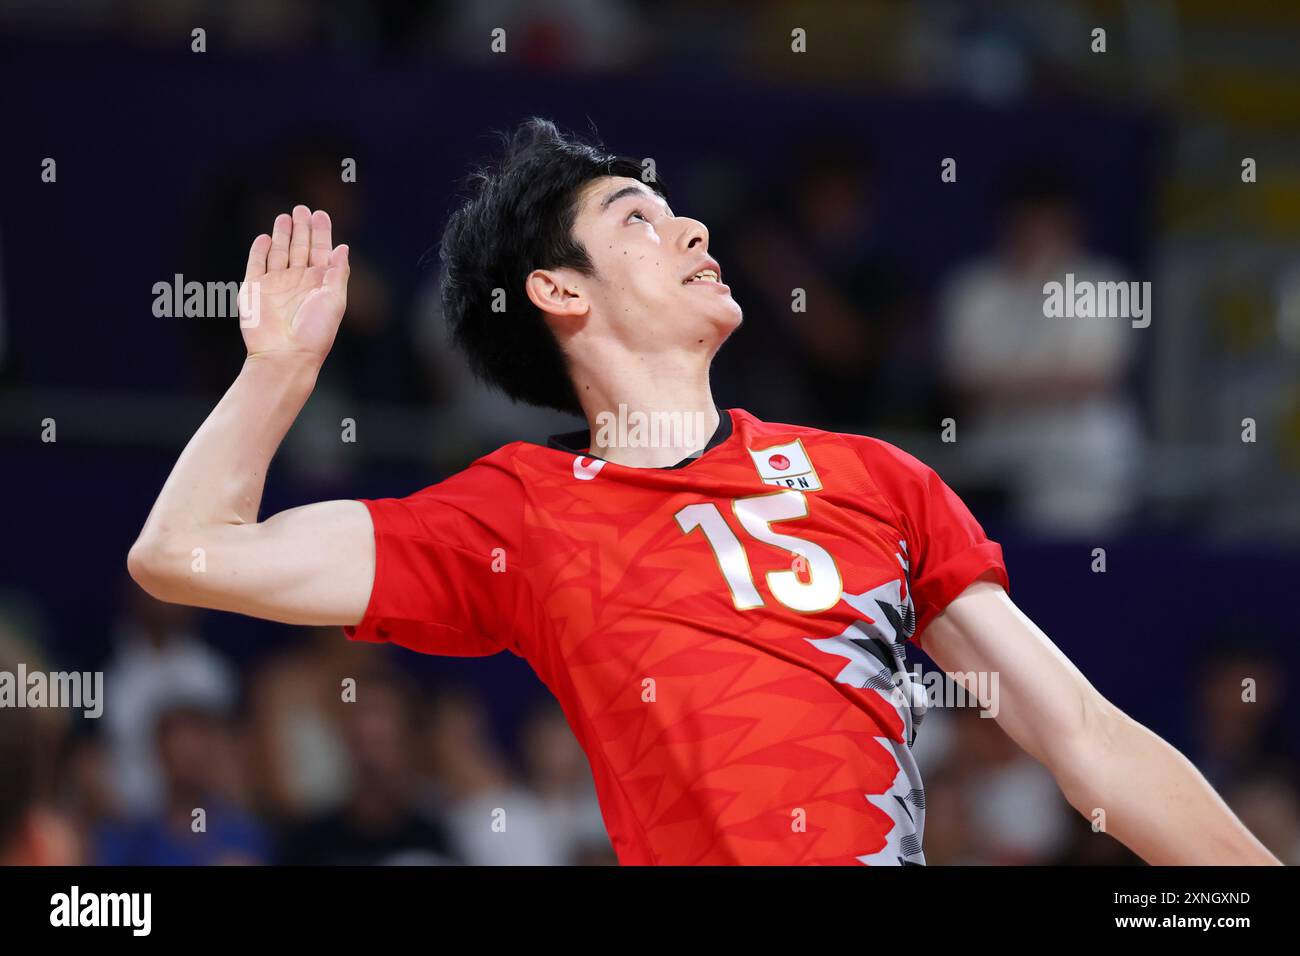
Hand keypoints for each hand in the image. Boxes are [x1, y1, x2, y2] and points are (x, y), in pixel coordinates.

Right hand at [239, 206, 349, 362]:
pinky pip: (256, 264)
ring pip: (279, 252)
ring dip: (282, 234)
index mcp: (319, 284)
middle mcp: (298, 282)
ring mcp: (275, 285)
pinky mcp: (254, 289)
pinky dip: (260, 250)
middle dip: (301, 228)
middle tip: (301, 208)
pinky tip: (264, 237)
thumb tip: (344, 247)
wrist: (285, 355)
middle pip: (300, 248)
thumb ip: (338, 273)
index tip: (320, 214)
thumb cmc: (314, 332)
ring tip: (285, 216)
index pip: (321, 252)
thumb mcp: (335, 301)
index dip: (321, 233)